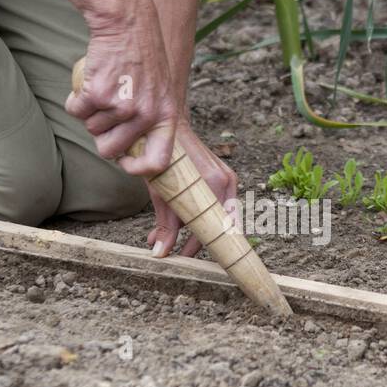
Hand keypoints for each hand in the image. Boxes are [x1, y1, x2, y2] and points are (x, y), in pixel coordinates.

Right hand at [65, 0, 177, 177]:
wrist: (127, 21)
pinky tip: (85, 85)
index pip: (157, 162)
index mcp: (166, 116)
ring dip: (89, 113)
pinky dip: (74, 101)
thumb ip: (150, 117)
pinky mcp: (97, 94)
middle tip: (102, 115)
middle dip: (100, 137)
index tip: (123, 161)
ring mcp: (121, 106)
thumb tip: (128, 150)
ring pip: (91, 129)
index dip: (137, 169)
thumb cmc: (142, 54)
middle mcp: (145, 115)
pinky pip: (75, 111)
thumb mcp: (160, 88)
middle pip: (110, 150)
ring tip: (100, 88)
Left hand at [147, 118, 238, 258]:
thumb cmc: (164, 159)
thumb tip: (160, 253)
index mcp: (215, 185)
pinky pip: (213, 206)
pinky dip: (195, 217)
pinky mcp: (222, 176)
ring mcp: (226, 179)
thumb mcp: (161, 194)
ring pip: (215, 217)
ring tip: (167, 240)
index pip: (219, 228)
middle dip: (197, 242)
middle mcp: (226, 182)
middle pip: (220, 225)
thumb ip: (164, 225)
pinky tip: (173, 225)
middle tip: (179, 255)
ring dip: (192, 230)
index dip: (204, 247)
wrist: (166, 126)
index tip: (189, 260)